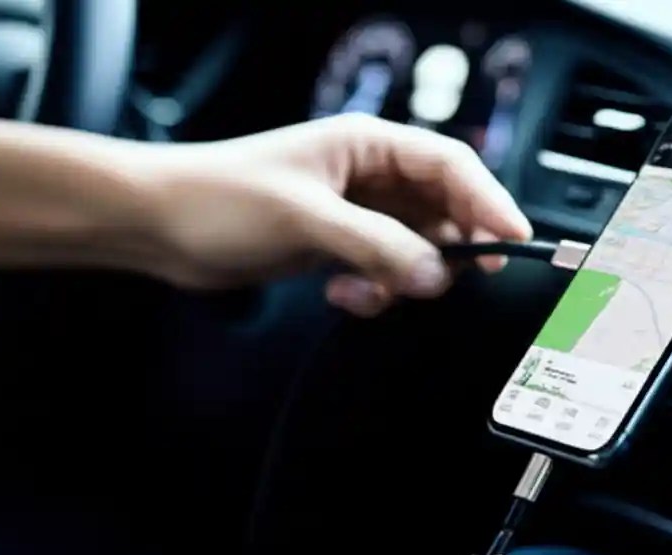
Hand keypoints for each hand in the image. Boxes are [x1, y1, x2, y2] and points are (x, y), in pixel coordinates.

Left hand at [136, 114, 532, 315]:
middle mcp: (368, 176)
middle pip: (443, 211)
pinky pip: (385, 272)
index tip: (513, 240)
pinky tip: (339, 294)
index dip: (489, 201)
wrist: (158, 226)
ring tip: (363, 289)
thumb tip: (435, 273)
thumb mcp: (306, 218)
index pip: (451, 166)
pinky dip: (375, 291)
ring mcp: (355, 214)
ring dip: (403, 278)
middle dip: (449, 249)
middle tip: (455, 279)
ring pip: (417, 249)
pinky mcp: (338, 248)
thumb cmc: (218, 199)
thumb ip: (376, 246)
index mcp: (366, 145)